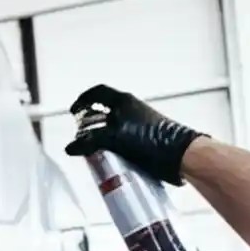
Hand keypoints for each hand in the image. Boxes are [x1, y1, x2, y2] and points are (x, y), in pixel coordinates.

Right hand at [63, 84, 205, 184]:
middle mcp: (132, 108)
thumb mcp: (114, 139)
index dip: (83, 100)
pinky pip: (123, 137)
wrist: (179, 155)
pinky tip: (110, 157)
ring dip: (101, 135)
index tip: (74, 111)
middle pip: (105, 110)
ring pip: (114, 125)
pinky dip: (113, 144)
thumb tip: (70, 148)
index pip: (98, 93)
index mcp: (124, 101)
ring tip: (93, 148)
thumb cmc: (150, 140)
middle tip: (81, 133)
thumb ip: (90, 142)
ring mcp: (140, 122)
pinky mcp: (146, 136)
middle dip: (90, 121)